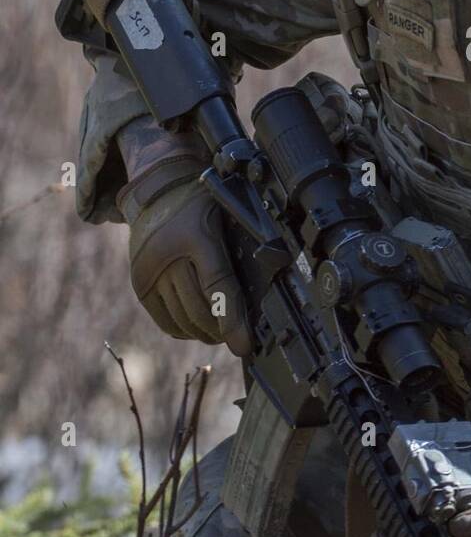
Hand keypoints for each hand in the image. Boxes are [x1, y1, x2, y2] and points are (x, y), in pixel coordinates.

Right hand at [117, 157, 249, 353]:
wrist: (156, 191)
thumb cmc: (200, 203)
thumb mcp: (226, 215)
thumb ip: (238, 250)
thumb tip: (262, 295)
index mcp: (197, 236)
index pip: (218, 286)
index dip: (233, 320)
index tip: (244, 345)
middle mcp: (168, 256)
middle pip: (200, 309)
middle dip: (222, 330)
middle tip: (239, 337)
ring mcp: (149, 272)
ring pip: (183, 319)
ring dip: (205, 332)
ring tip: (221, 333)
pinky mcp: (140, 284)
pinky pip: (165, 320)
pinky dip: (184, 329)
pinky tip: (198, 327)